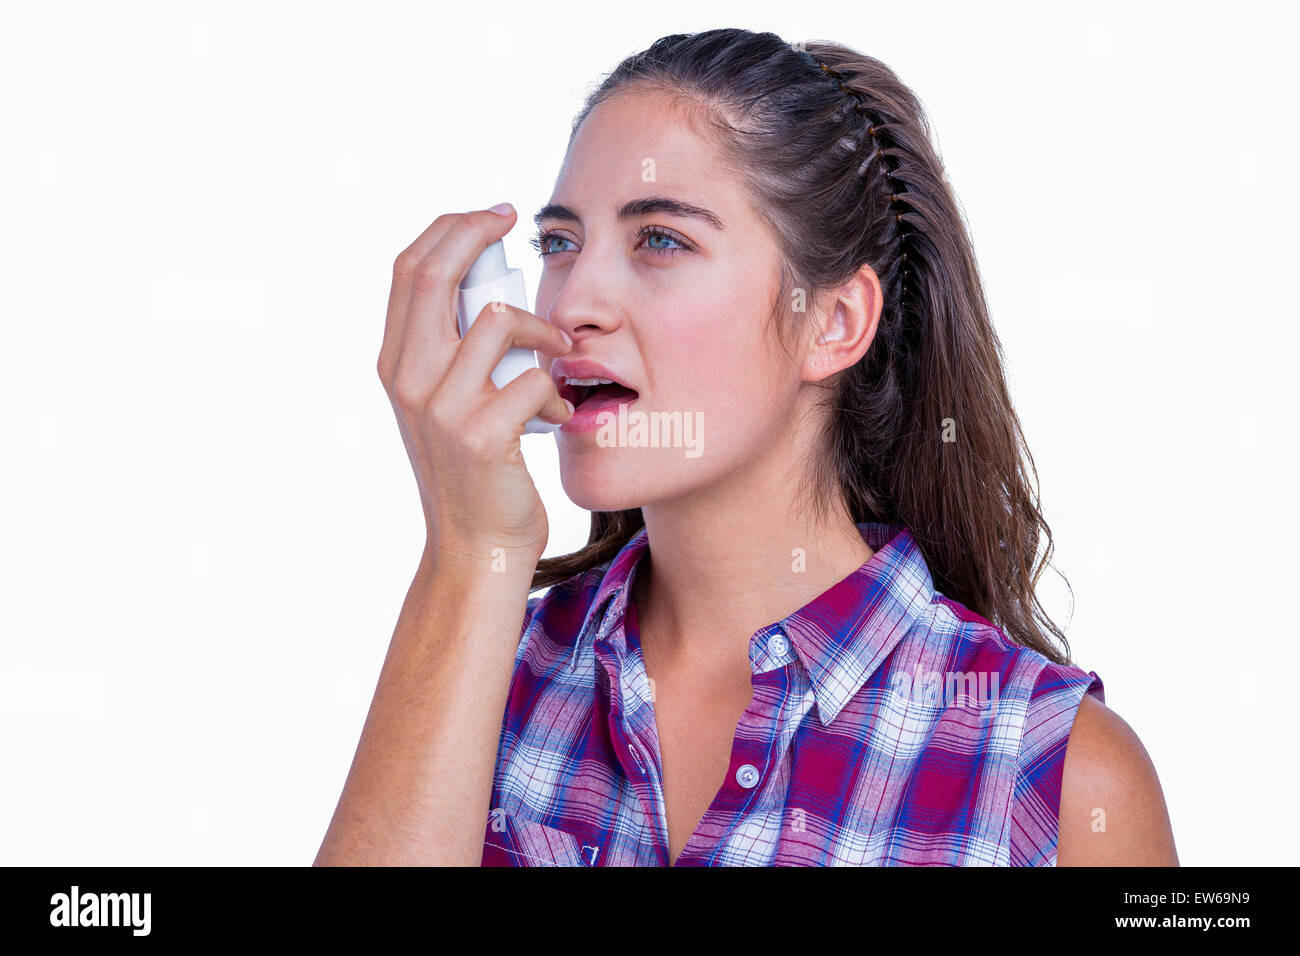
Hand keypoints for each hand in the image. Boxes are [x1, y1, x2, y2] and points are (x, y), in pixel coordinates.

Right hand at [377, 205, 573, 566]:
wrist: (475, 547)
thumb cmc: (476, 470)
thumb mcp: (447, 401)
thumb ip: (455, 349)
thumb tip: (489, 286)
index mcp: (396, 363)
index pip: (408, 269)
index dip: (449, 228)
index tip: (493, 214)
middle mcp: (407, 379)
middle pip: (436, 273)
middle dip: (478, 232)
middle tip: (516, 225)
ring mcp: (440, 408)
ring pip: (498, 320)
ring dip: (543, 329)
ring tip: (559, 354)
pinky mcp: (480, 436)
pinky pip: (533, 378)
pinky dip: (556, 390)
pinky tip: (558, 412)